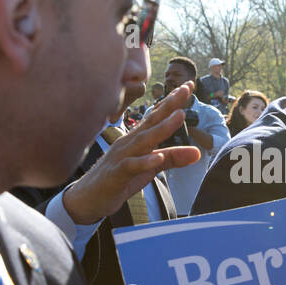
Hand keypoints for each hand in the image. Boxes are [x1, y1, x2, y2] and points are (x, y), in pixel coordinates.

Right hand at [60, 82, 201, 224]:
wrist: (88, 199)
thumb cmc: (119, 179)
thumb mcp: (150, 168)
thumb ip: (172, 159)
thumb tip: (198, 153)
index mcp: (137, 139)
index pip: (156, 116)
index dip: (172, 101)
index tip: (189, 85)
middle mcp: (129, 143)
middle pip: (152, 121)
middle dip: (170, 104)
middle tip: (187, 89)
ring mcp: (121, 157)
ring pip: (144, 140)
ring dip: (162, 128)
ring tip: (180, 116)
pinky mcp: (116, 174)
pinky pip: (131, 166)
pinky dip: (145, 161)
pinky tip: (158, 157)